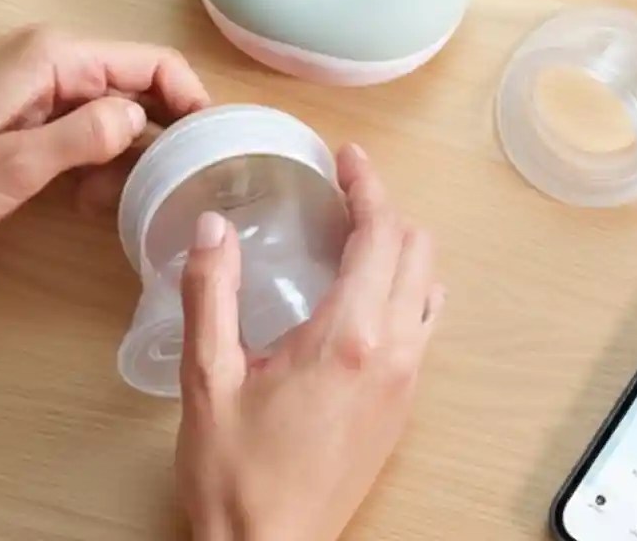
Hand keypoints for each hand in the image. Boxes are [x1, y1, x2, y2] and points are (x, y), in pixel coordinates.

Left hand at [0, 25, 209, 253]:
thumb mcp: (16, 165)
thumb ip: (85, 136)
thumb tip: (140, 119)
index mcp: (53, 56)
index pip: (151, 62)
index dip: (191, 100)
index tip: (214, 149)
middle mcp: (52, 60)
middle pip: (138, 85)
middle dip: (164, 133)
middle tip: (181, 185)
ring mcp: (39, 88)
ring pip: (117, 112)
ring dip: (131, 155)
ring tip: (128, 202)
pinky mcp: (30, 118)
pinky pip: (88, 131)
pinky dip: (101, 163)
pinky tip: (95, 202)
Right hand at [174, 145, 444, 540]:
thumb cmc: (237, 476)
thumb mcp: (207, 379)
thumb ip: (210, 295)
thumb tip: (212, 230)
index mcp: (350, 339)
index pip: (381, 235)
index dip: (368, 186)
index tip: (348, 161)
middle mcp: (394, 354)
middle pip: (417, 252)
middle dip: (387, 210)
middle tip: (346, 190)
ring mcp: (406, 382)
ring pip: (429, 288)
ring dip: (402, 250)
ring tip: (357, 234)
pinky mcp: (403, 407)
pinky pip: (423, 326)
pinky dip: (406, 290)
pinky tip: (364, 294)